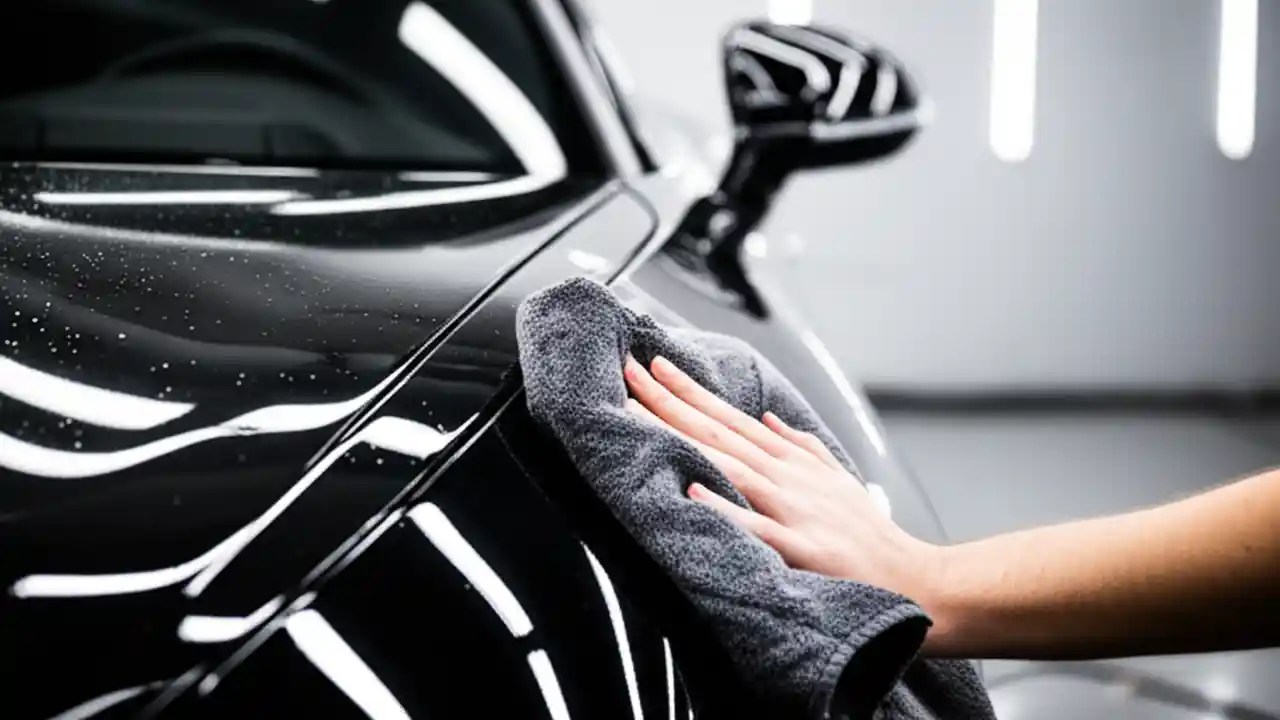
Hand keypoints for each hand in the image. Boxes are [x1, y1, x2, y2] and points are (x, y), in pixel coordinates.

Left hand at [622, 356, 945, 612]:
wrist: (912, 579)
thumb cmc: (868, 534)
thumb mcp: (836, 478)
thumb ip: (799, 446)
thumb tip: (767, 417)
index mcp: (790, 462)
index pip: (729, 418)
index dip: (689, 390)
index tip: (653, 365)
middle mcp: (786, 478)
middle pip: (718, 433)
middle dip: (671, 400)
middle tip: (629, 372)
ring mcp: (793, 510)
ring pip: (729, 466)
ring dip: (683, 438)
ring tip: (640, 416)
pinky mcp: (803, 549)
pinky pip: (758, 528)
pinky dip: (728, 508)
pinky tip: (695, 489)